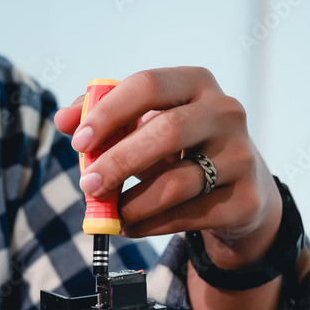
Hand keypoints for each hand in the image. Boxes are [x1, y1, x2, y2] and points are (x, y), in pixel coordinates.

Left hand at [54, 67, 282, 270]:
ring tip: (109, 214)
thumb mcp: (148, 125)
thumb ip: (106, 118)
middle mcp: (226, 112)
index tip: (79, 142)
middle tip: (88, 185)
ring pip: (176, 183)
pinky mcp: (245, 199)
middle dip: (118, 161)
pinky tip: (131, 226)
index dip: (109, 113)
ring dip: (132, 203)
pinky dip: (151, 225)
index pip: (148, 85)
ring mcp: (241, 156)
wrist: (240, 189)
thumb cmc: (181, 149)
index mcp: (197, 83)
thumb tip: (64, 120)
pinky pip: (188, 215)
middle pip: (167, 131)